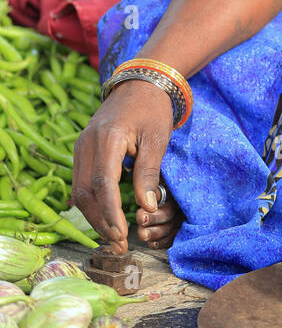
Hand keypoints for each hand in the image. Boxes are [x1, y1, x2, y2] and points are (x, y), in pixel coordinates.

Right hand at [71, 80, 174, 252]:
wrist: (141, 83)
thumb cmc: (153, 109)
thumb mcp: (157, 139)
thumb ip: (149, 173)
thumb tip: (147, 207)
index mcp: (107, 138)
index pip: (102, 184)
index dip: (111, 213)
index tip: (122, 235)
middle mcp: (87, 143)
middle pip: (85, 192)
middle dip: (101, 221)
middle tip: (120, 245)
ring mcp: (81, 146)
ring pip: (79, 190)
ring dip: (95, 216)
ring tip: (114, 237)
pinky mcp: (82, 150)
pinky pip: (81, 182)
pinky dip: (92, 203)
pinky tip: (107, 218)